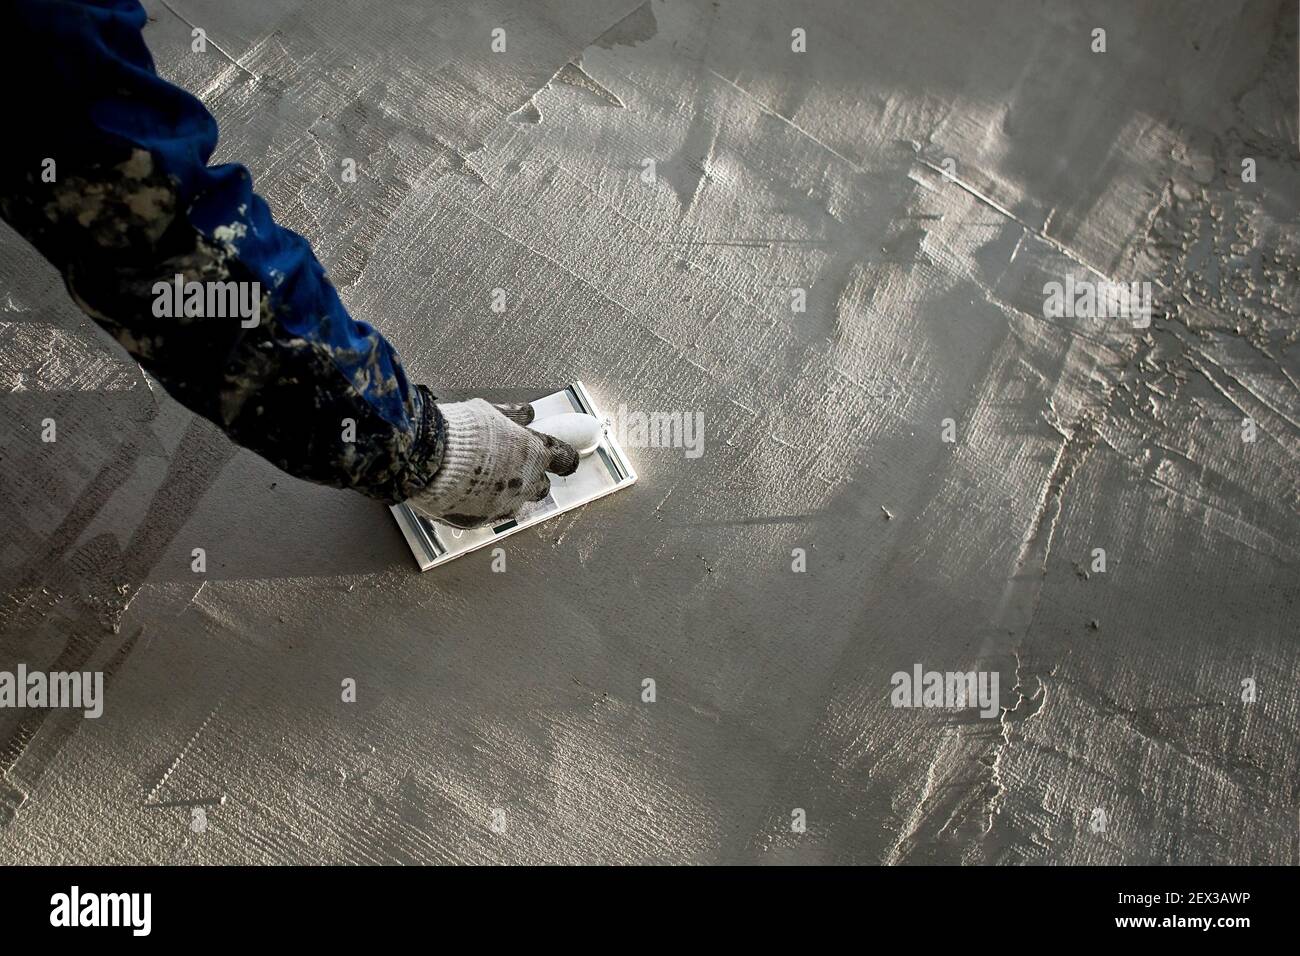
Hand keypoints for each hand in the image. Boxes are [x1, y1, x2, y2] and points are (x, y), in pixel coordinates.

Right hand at [407, 399, 578, 528]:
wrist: (430, 458)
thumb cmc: (460, 432)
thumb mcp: (489, 412)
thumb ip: (512, 416)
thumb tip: (524, 413)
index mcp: (534, 453)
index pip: (565, 459)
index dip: (564, 458)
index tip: (563, 459)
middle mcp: (526, 482)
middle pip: (542, 487)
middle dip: (532, 478)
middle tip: (515, 468)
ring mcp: (505, 504)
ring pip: (517, 503)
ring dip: (508, 493)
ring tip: (486, 480)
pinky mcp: (482, 520)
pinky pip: (490, 514)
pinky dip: (483, 504)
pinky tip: (467, 491)